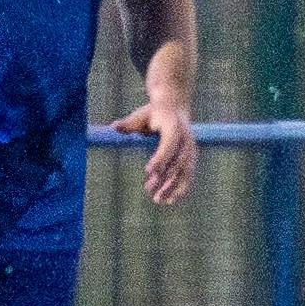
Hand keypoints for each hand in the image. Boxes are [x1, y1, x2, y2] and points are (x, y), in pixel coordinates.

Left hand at [129, 73, 199, 205]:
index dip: (161, 157)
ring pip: (185, 171)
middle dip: (165, 178)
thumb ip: (129, 123)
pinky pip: (188, 174)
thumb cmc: (153, 112)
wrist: (174, 105)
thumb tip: (114, 127)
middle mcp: (186, 138)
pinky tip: (170, 200)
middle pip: (179, 161)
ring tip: (158, 201)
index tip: (148, 171)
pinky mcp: (190, 156)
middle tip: (150, 192)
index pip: (170, 144)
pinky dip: (180, 188)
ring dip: (173, 187)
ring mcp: (190, 148)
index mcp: (174, 126)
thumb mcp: (140, 115)